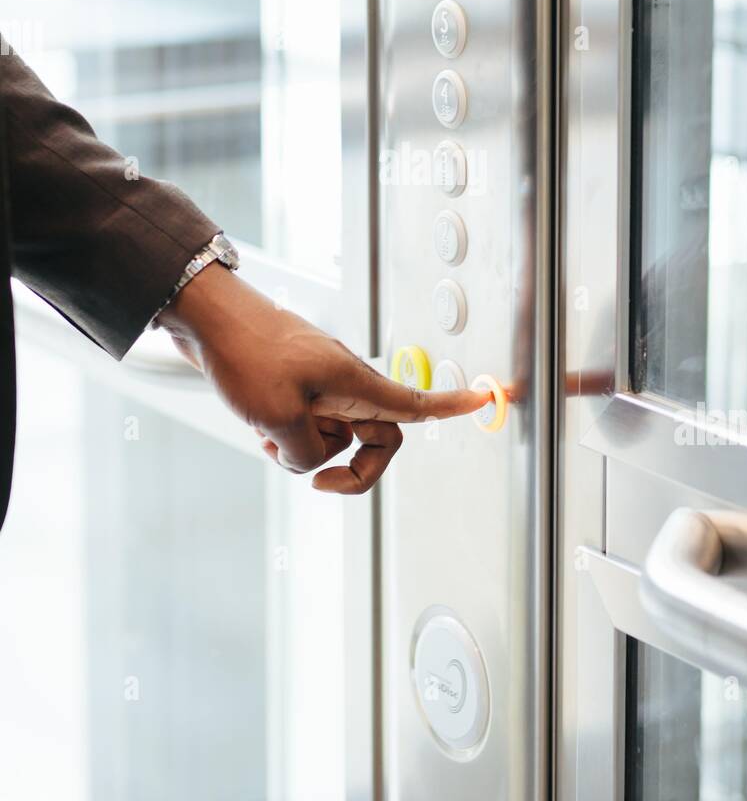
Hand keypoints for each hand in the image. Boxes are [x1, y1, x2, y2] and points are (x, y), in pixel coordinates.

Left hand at [154, 263, 488, 493]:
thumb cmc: (246, 353)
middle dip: (348, 467)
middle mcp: (345, 384)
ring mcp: (320, 384)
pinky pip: (305, 425)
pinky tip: (257, 424)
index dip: (453, 408)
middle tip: (316, 482)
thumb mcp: (279, 418)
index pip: (417, 405)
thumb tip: (313, 460)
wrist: (207, 318)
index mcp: (356, 384)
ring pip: (331, 437)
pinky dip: (285, 435)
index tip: (485, 400)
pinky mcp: (295, 385)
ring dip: (303, 448)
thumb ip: (310, 452)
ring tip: (267, 430)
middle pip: (372, 439)